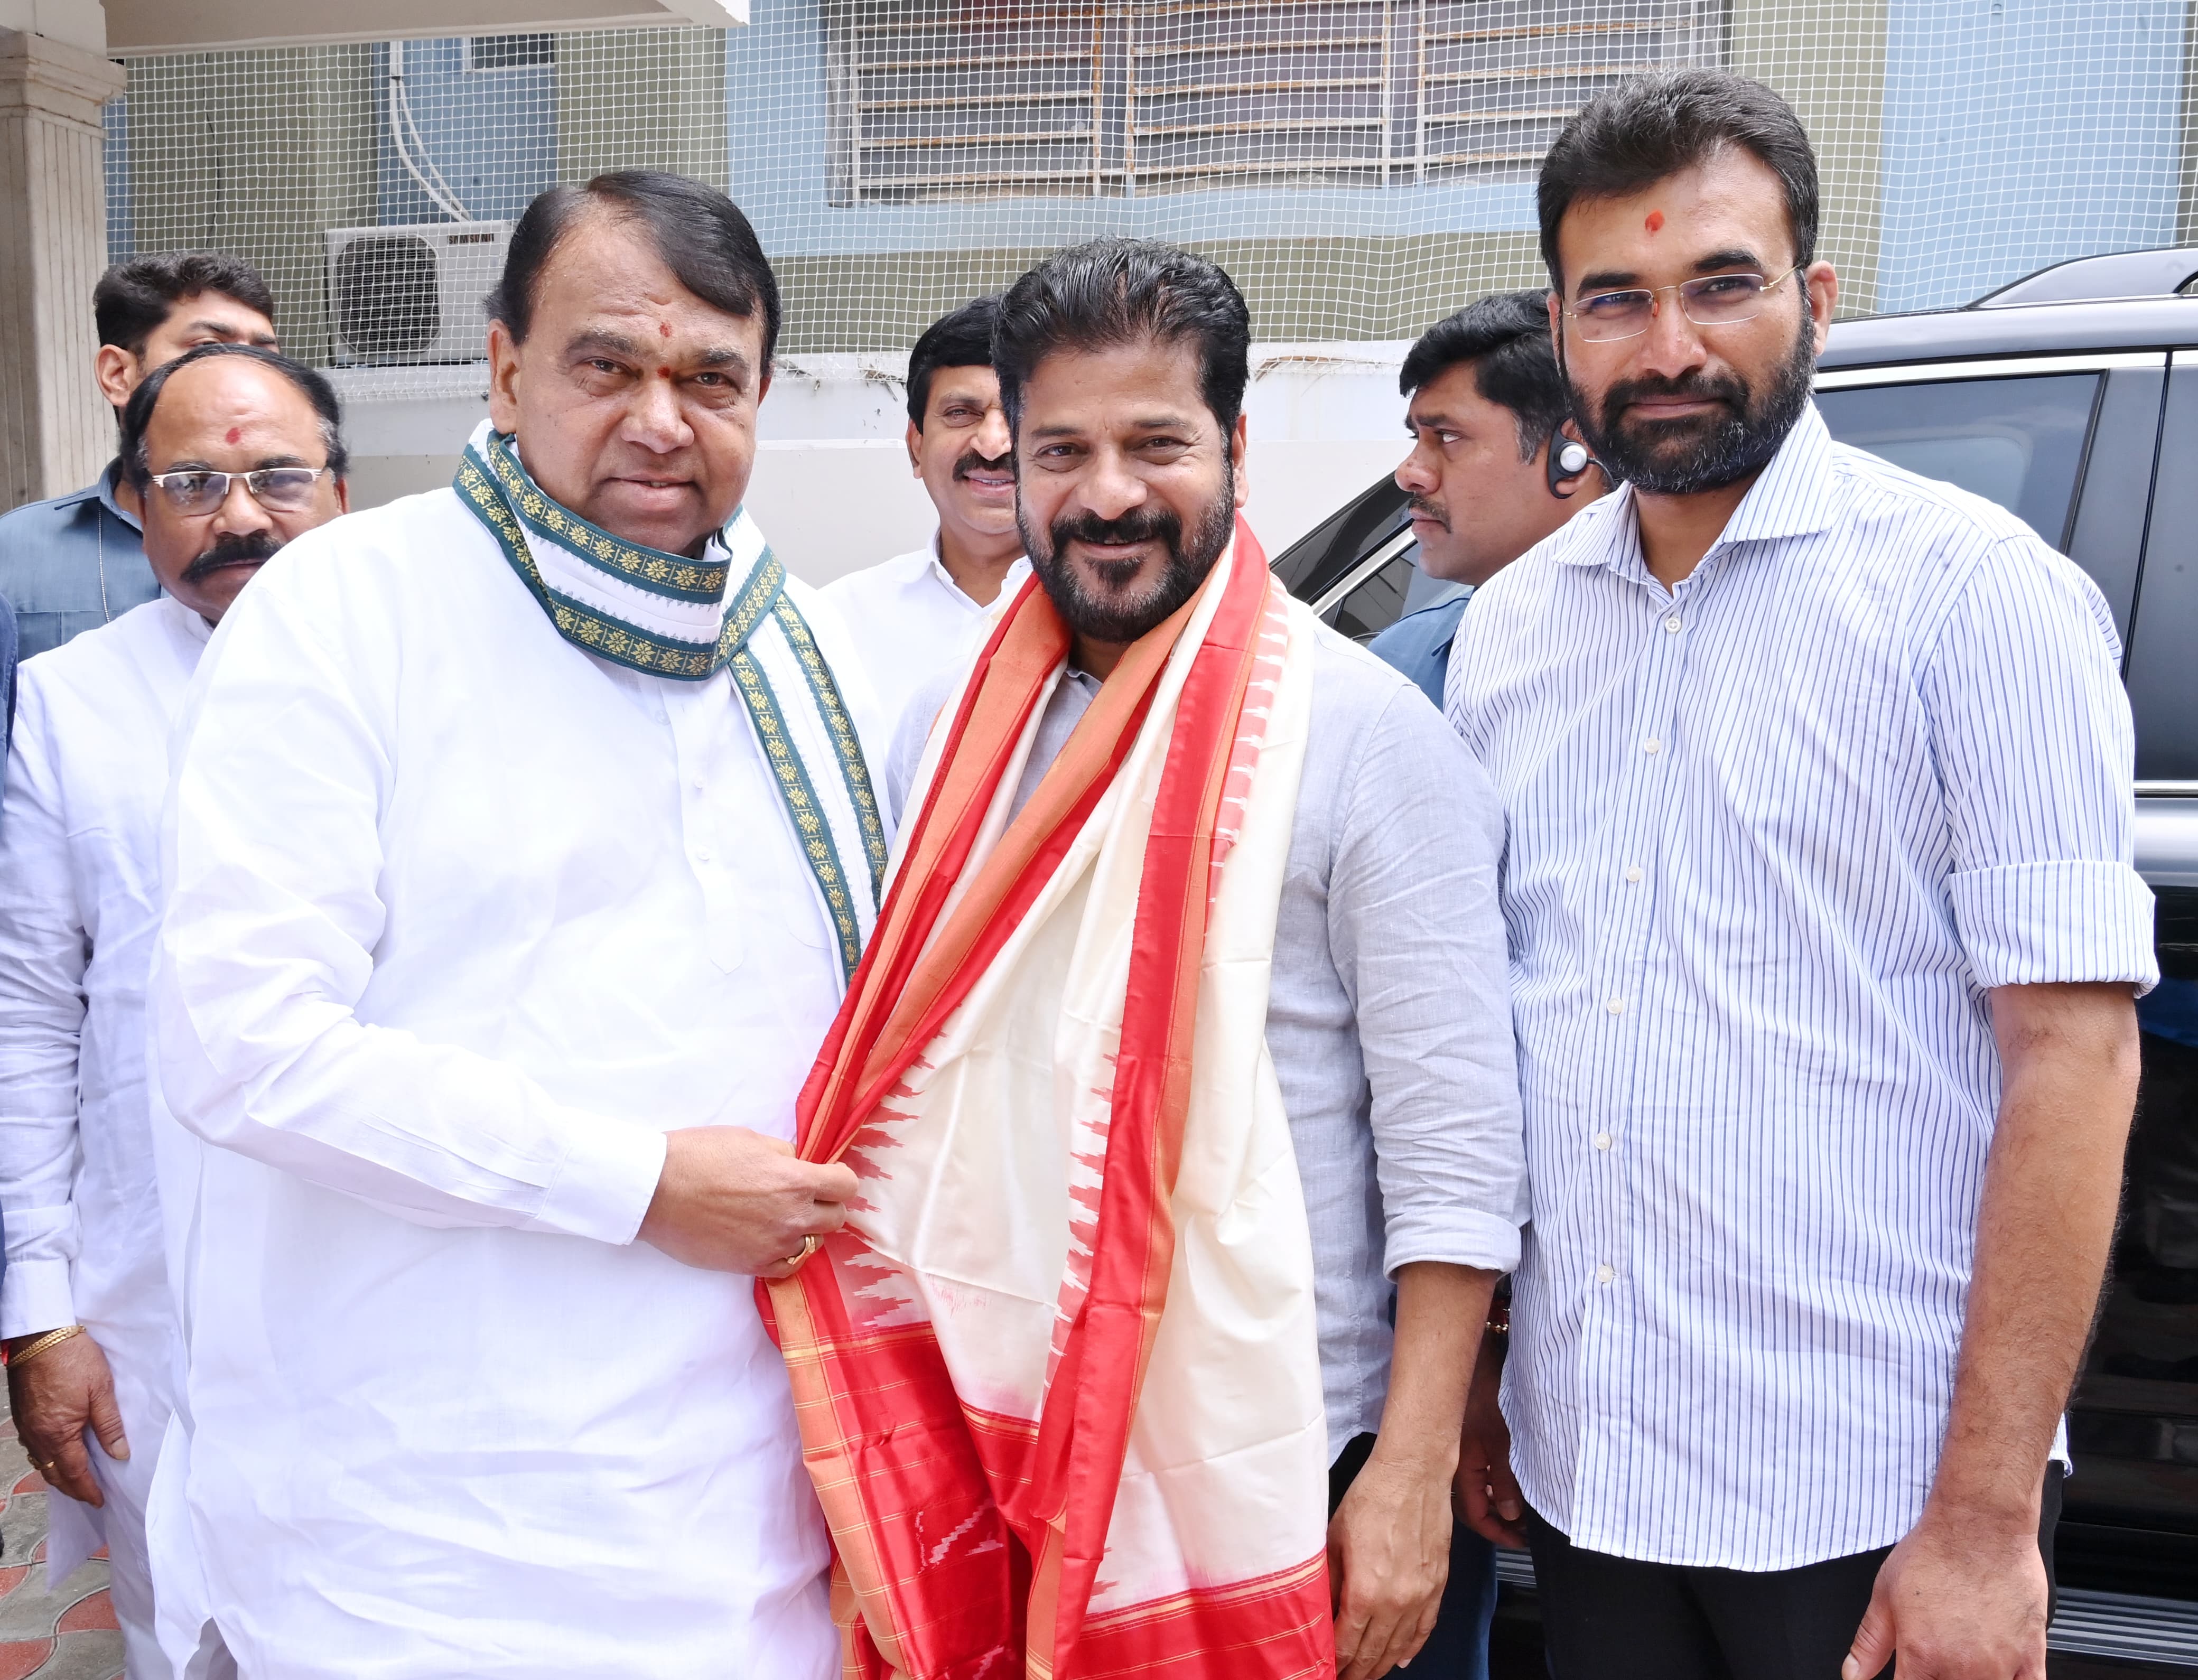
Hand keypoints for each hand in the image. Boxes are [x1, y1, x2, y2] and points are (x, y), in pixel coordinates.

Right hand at [5, 1332, 126, 1507]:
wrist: (41, 1337)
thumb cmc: (73, 1359)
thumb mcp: (101, 1391)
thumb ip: (109, 1425)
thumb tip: (119, 1453)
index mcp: (59, 1433)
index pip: (74, 1472)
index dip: (87, 1489)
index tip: (99, 1501)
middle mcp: (38, 1436)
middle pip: (54, 1473)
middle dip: (72, 1488)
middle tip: (89, 1497)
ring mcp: (27, 1427)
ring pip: (42, 1462)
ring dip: (58, 1475)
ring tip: (76, 1482)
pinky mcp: (23, 1416)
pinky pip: (34, 1448)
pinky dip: (46, 1459)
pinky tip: (56, 1456)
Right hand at [637, 1126, 858, 1276]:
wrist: (656, 1190)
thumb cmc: (699, 1155)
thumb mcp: (751, 1139)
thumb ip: (784, 1155)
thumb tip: (797, 1164)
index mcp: (795, 1180)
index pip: (847, 1186)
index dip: (839, 1178)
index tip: (827, 1175)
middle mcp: (791, 1217)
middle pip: (836, 1218)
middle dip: (826, 1204)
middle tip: (806, 1195)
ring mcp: (773, 1245)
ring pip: (814, 1243)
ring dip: (806, 1229)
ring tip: (782, 1217)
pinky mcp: (751, 1265)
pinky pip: (788, 1266)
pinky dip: (786, 1253)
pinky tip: (771, 1239)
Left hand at [1327, 1449, 1451, 1678]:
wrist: (1413, 1473)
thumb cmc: (1371, 1498)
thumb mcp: (1333, 1540)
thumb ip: (1328, 1582)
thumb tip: (1318, 1613)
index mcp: (1366, 1592)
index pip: (1346, 1645)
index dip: (1333, 1662)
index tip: (1323, 1669)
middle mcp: (1396, 1602)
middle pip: (1373, 1653)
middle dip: (1355, 1671)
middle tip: (1341, 1677)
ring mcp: (1421, 1596)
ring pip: (1399, 1647)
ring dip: (1381, 1664)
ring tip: (1365, 1673)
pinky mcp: (1438, 1586)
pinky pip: (1425, 1628)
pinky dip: (1413, 1647)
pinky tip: (1401, 1658)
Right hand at [1454, 1338, 1523, 1547]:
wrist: (1475, 1358)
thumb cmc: (1488, 1397)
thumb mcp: (1502, 1441)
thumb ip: (1504, 1480)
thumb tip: (1509, 1515)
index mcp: (1462, 1468)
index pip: (1475, 1515)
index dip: (1497, 1533)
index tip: (1521, 1542)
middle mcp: (1458, 1465)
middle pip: (1474, 1506)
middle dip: (1499, 1523)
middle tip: (1526, 1531)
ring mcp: (1464, 1452)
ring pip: (1479, 1490)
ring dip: (1499, 1503)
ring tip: (1525, 1511)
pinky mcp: (1471, 1440)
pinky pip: (1482, 1473)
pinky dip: (1497, 1484)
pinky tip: (1514, 1483)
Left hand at [1842, 1503, 2048, 1679]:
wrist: (1980, 1526)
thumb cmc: (1936, 1553)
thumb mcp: (1884, 1595)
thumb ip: (1869, 1644)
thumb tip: (1852, 1675)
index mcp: (1922, 1656)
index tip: (1908, 1675)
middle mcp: (1963, 1669)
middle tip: (1934, 1659)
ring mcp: (2001, 1667)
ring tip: (1961, 1661)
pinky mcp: (2032, 1657)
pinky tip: (1996, 1673)